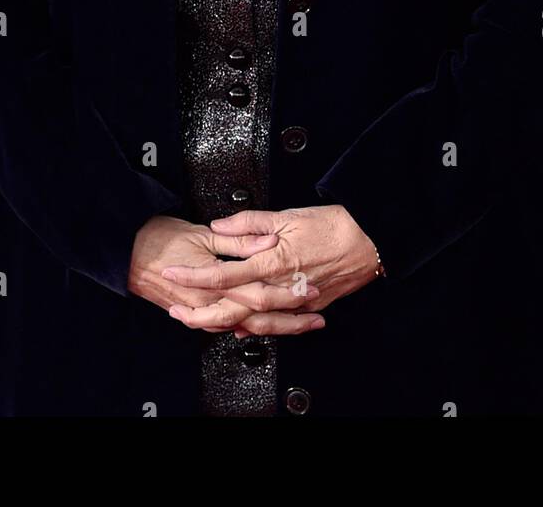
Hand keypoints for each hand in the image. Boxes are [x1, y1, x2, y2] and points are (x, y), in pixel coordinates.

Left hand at [160, 205, 378, 336]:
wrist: (368, 241)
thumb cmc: (332, 225)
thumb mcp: (287, 215)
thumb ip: (250, 222)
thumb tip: (220, 225)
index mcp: (271, 262)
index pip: (222, 275)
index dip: (193, 277)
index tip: (173, 274)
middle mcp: (279, 288)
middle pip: (232, 310)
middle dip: (200, 314)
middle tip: (177, 312)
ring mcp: (294, 302)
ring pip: (253, 323)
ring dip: (224, 324)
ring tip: (201, 321)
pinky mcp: (307, 307)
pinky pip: (277, 324)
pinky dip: (256, 327)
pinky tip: (244, 326)